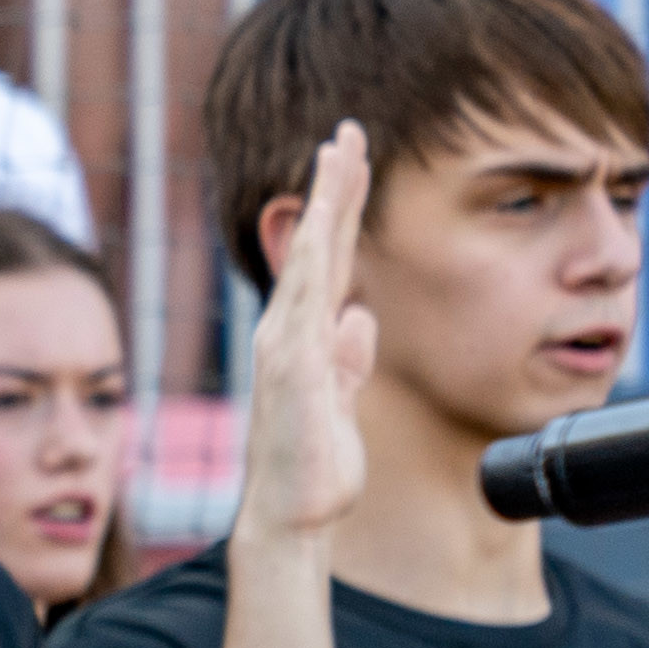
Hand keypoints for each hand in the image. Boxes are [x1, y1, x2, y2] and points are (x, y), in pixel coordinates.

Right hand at [235, 120, 373, 549]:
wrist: (291, 516)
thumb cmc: (315, 467)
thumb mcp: (342, 401)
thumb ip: (348, 358)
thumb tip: (362, 317)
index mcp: (304, 336)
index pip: (327, 259)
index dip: (342, 208)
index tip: (354, 161)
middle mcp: (287, 330)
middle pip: (315, 243)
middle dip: (334, 184)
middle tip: (348, 131)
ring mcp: (286, 344)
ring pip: (309, 257)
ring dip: (326, 202)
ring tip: (339, 153)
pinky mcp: (293, 364)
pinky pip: (305, 298)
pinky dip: (313, 256)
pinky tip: (325, 221)